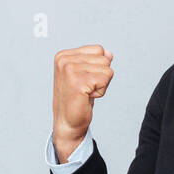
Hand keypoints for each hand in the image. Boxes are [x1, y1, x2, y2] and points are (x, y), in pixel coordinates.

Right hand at [52, 44, 114, 159]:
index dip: (98, 67)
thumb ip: (96, 62)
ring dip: (101, 85)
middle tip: (86, 89)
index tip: (85, 81)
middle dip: (101, 76)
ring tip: (86, 93)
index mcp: (64, 56)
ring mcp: (70, 70)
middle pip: (104, 58)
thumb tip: (109, 53)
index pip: (98, 49)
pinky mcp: (78, 82)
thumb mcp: (86, 76)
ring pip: (107, 69)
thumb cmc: (76, 101)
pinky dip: (101, 91)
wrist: (67, 123)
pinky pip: (105, 79)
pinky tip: (87, 97)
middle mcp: (65, 60)